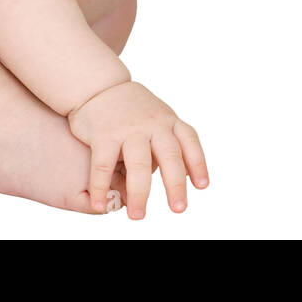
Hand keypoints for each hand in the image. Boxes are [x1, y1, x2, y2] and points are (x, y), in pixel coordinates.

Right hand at [66, 80, 208, 218]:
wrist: (99, 85)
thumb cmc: (133, 109)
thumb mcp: (158, 119)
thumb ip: (169, 146)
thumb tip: (182, 180)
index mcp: (169, 122)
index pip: (189, 142)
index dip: (198, 164)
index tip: (202, 186)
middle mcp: (153, 125)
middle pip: (170, 156)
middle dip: (175, 184)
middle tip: (179, 209)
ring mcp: (129, 129)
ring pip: (139, 164)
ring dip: (139, 193)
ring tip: (137, 216)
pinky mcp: (104, 135)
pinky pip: (104, 165)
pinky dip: (101, 187)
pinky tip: (100, 204)